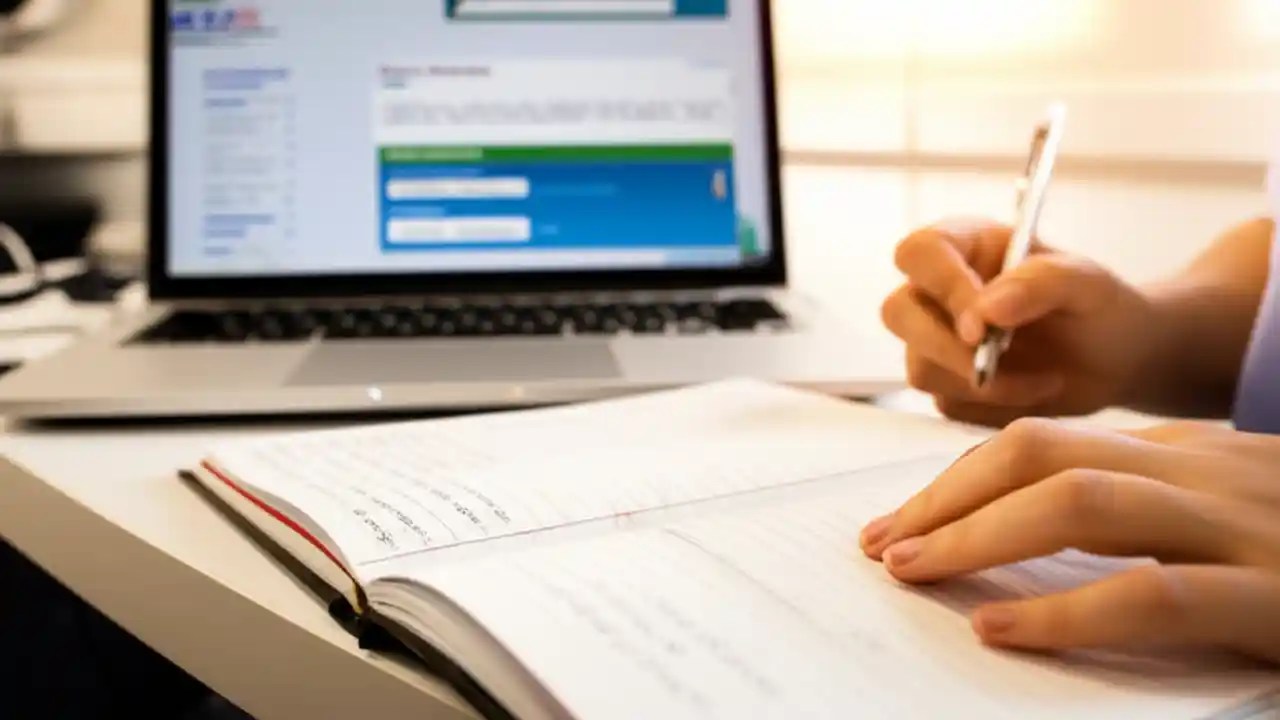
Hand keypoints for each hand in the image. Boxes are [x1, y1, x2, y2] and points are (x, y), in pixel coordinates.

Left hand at [860, 418, 1279, 662]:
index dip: (961, 477)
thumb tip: (1043, 518)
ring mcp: (1246, 531)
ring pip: (1083, 503)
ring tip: (912, 570)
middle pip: (1046, 455)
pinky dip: (1066, 609)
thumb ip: (1156, 505)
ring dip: (981, 535)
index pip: (1050, 443)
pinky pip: (1153, 594)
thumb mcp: (1237, 509)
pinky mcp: (1276, 597)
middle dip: (948, 496)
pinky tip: (1000, 629)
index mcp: (1194, 456)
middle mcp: (1210, 475)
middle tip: (881, 543)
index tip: (903, 517)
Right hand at [881, 220, 1161, 425]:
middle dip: (945, 347)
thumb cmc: (1100, 306)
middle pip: (898, 313)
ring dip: (982, 383)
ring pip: (919, 368)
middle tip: (995, 366)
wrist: (1117, 359)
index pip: (919, 253)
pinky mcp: (946, 384)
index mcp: (964, 247)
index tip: (981, 326)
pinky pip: (947, 403)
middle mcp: (938, 291)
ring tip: (1044, 379)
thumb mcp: (1087, 283)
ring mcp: (935, 341)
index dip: (941, 286)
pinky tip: (1033, 391)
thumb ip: (1040, 282)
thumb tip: (985, 310)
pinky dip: (994, 406)